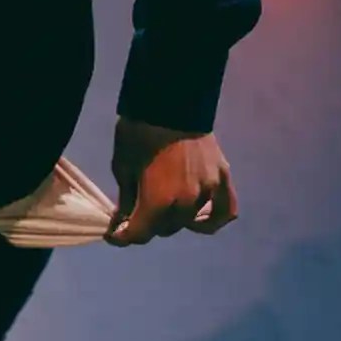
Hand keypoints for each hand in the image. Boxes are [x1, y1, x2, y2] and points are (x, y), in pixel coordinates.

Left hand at [106, 116, 237, 246]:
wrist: (169, 102)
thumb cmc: (138, 133)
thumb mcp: (122, 167)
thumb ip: (126, 199)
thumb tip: (122, 221)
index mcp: (159, 201)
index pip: (140, 234)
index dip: (122, 238)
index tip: (114, 235)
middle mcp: (187, 202)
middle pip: (165, 229)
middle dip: (147, 225)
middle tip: (136, 215)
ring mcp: (209, 190)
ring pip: (190, 222)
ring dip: (173, 220)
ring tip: (162, 210)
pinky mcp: (223, 177)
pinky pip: (226, 210)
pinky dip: (212, 219)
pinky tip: (198, 219)